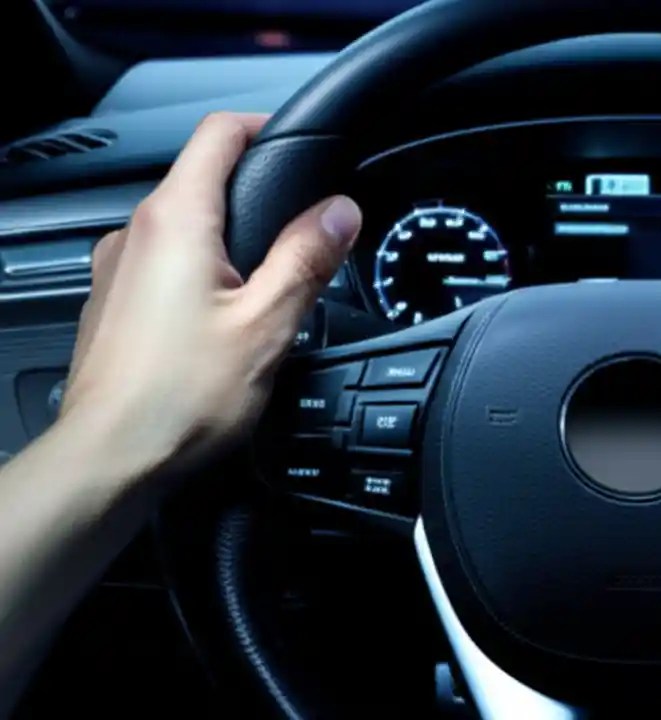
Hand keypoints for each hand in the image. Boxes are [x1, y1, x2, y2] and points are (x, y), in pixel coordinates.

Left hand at [58, 112, 361, 482]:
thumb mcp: (268, 324)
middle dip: (258, 199)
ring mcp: (118, 268)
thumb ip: (307, 257)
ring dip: (228, 244)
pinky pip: (163, 266)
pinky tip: (222, 326)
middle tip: (304, 237)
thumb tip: (340, 210)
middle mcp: (136, 233)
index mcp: (176, 221)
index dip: (265, 128)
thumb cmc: (180, 398)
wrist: (109, 458)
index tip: (299, 147)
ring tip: (266, 295)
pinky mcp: (113, 302)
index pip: (218, 134)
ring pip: (184, 229)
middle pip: (203, 181)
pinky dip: (199, 277)